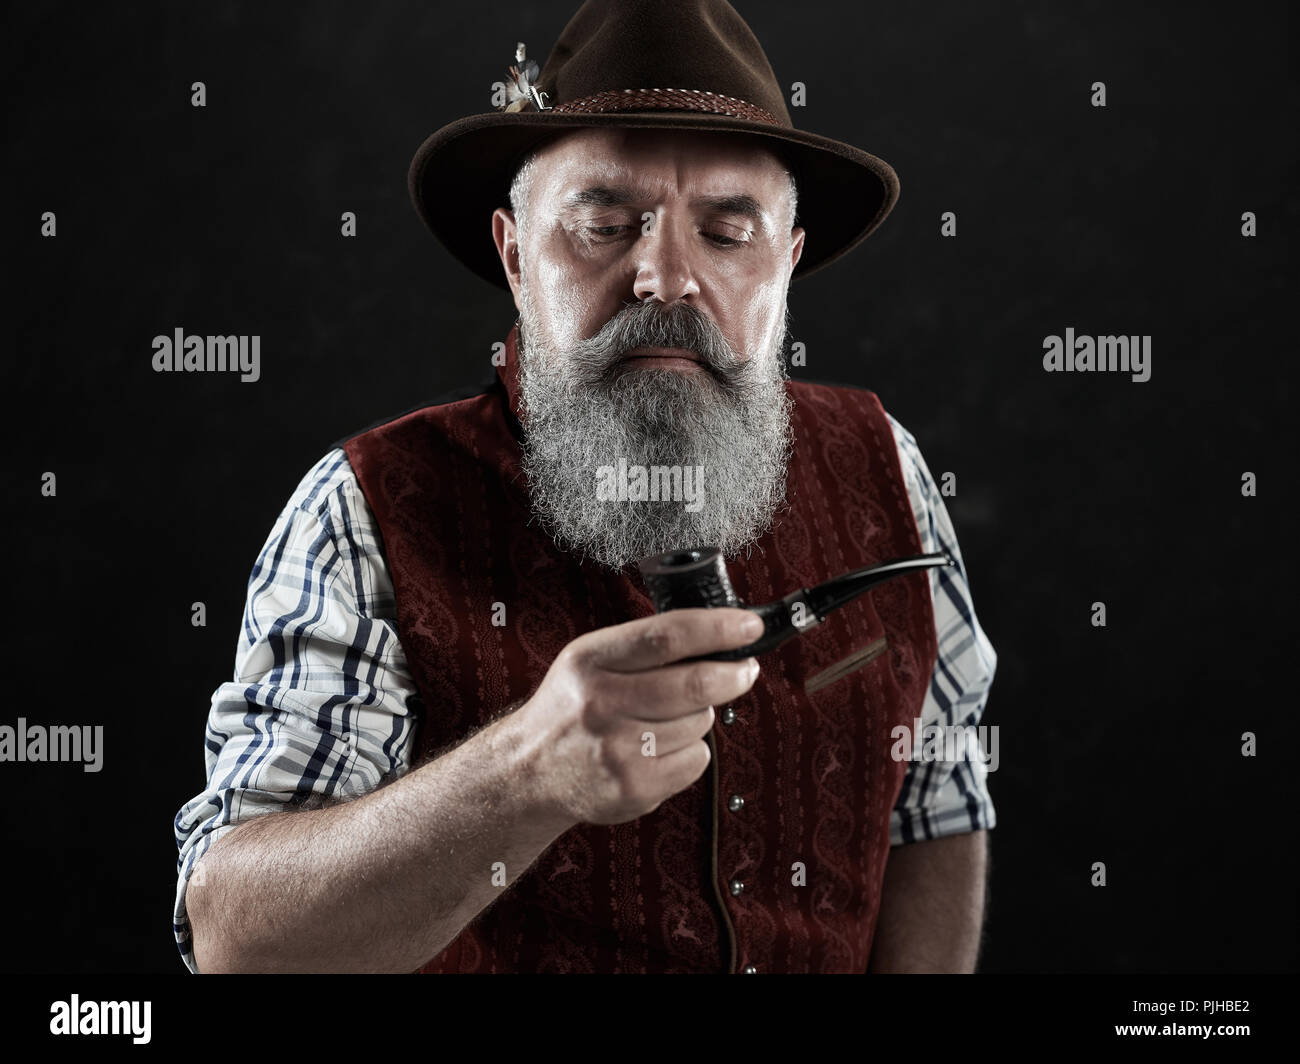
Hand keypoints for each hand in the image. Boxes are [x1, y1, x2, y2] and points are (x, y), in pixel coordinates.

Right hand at [517, 608, 762, 825]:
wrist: (530, 771)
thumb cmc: (573, 707)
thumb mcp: (589, 661)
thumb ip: (644, 646)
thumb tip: (719, 637)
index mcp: (590, 660)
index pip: (665, 636)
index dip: (716, 629)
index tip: (749, 627)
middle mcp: (599, 703)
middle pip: (693, 684)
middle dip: (733, 674)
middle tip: (745, 669)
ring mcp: (616, 749)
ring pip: (699, 722)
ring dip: (699, 717)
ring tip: (663, 720)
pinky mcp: (633, 787)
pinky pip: (696, 759)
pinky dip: (691, 751)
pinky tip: (659, 750)